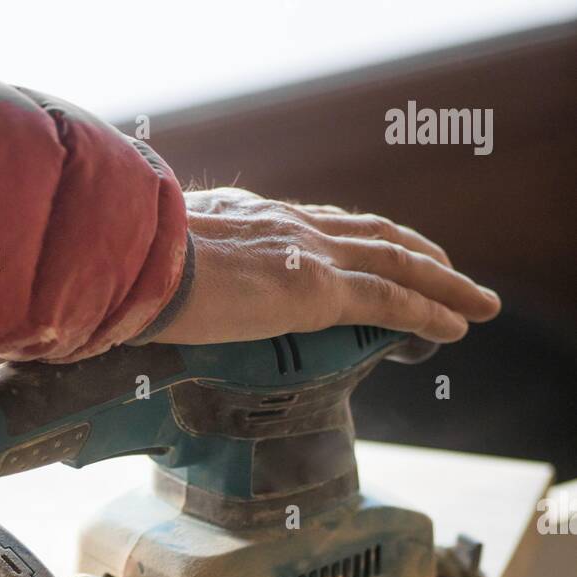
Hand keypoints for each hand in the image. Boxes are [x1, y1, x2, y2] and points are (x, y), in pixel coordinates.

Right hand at [151, 188, 500, 345]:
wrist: (128, 261)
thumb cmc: (127, 273)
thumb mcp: (155, 272)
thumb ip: (171, 287)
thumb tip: (148, 315)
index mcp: (253, 220)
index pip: (324, 226)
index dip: (363, 240)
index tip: (386, 254)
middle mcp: (289, 226)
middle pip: (375, 235)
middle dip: (421, 255)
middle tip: (452, 276)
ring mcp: (306, 254)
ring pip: (398, 263)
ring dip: (444, 284)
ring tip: (477, 305)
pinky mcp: (314, 289)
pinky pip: (389, 299)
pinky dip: (429, 311)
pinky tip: (455, 327)